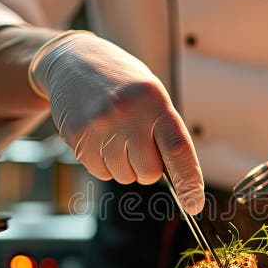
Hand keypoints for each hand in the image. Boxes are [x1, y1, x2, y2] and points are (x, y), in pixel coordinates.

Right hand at [30, 31, 203, 213]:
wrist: (73, 62)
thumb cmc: (122, 83)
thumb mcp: (151, 95)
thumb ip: (166, 132)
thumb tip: (180, 180)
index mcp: (154, 101)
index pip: (178, 150)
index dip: (189, 182)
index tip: (194, 204)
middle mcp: (127, 114)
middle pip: (149, 172)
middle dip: (149, 168)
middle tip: (140, 144)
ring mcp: (99, 126)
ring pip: (125, 176)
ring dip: (125, 165)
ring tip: (116, 134)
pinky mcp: (77, 138)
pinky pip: (101, 172)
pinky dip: (104, 163)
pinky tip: (100, 137)